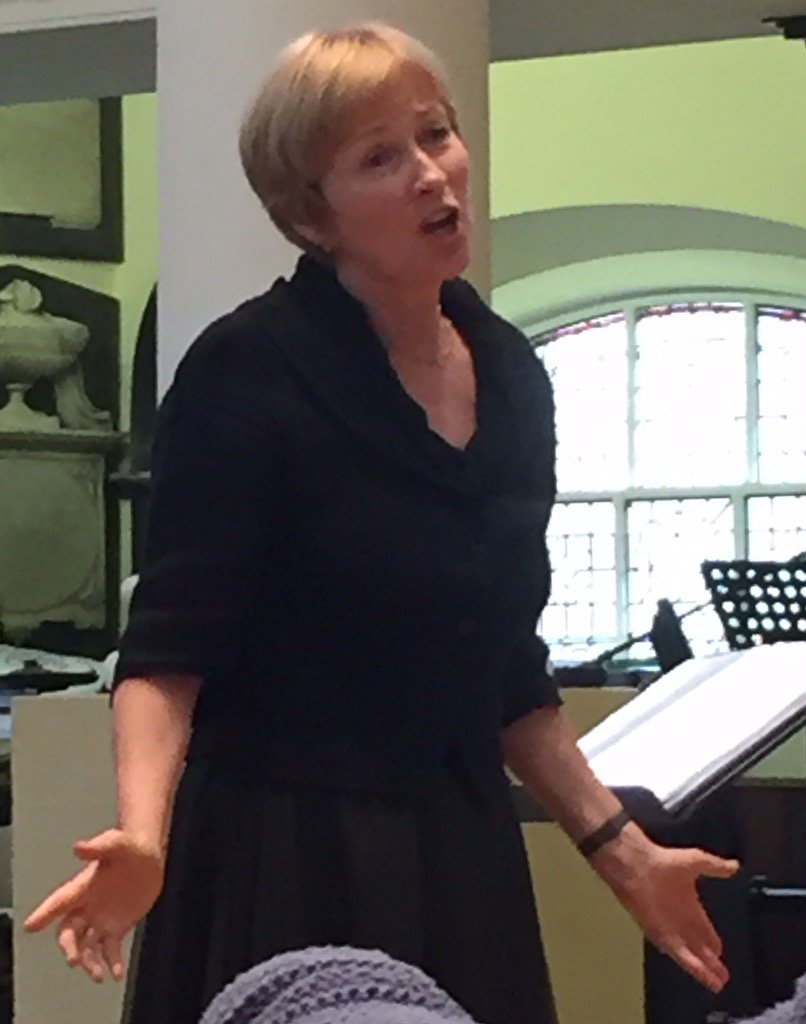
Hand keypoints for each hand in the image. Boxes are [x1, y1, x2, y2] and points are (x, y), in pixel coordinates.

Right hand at [23, 829, 164, 982]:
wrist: (148, 856)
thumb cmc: (128, 846)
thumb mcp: (116, 843)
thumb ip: (98, 846)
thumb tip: (79, 848)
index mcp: (83, 887)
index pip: (60, 902)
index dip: (45, 913)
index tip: (31, 926)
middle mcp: (87, 907)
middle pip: (70, 932)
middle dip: (69, 947)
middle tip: (74, 960)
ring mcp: (101, 919)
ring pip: (87, 946)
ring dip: (89, 962)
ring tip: (98, 975)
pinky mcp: (117, 928)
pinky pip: (110, 950)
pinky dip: (112, 963)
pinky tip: (117, 974)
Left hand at [591, 827, 738, 991]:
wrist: (637, 866)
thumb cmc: (663, 860)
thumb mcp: (698, 861)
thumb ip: (717, 867)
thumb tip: (735, 866)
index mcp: (688, 903)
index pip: (703, 927)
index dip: (712, 940)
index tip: (720, 952)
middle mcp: (679, 918)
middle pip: (698, 945)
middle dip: (711, 961)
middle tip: (723, 976)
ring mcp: (669, 927)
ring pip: (690, 953)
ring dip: (703, 968)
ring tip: (717, 983)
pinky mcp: (660, 934)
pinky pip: (677, 953)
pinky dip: (690, 964)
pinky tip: (701, 975)